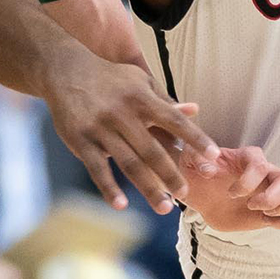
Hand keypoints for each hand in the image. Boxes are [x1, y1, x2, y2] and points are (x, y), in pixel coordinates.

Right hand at [43, 52, 221, 213]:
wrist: (66, 71)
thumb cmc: (111, 79)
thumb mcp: (140, 82)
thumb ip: (166, 101)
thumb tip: (196, 110)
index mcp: (142, 98)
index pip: (175, 120)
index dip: (195, 138)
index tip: (213, 156)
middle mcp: (123, 114)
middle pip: (152, 149)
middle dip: (170, 173)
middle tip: (186, 194)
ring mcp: (101, 128)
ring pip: (128, 163)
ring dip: (147, 188)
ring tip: (164, 207)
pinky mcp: (81, 140)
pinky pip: (97, 168)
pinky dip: (109, 188)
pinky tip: (121, 205)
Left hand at [177, 145, 279, 231]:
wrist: (203, 196)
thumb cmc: (198, 174)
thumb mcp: (189, 161)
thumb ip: (196, 158)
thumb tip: (209, 169)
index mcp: (247, 157)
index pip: (261, 164)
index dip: (248, 182)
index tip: (231, 193)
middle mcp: (266, 170)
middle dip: (272, 198)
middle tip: (252, 206)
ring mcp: (274, 188)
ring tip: (265, 214)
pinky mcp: (276, 208)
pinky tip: (266, 221)